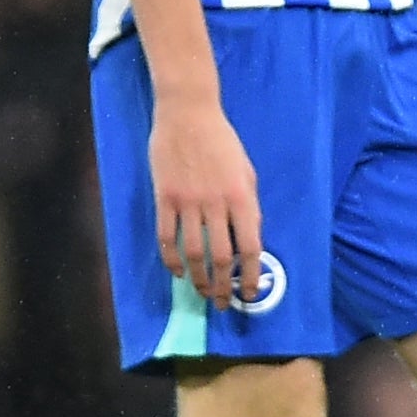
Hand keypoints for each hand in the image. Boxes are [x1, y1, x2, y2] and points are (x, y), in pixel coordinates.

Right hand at [150, 95, 270, 305]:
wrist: (188, 113)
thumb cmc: (222, 141)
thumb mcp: (247, 170)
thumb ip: (249, 204)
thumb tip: (249, 238)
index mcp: (242, 196)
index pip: (251, 246)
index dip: (252, 275)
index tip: (251, 294)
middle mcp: (216, 203)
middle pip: (221, 257)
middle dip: (223, 286)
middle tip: (221, 303)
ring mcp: (188, 202)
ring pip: (193, 252)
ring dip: (198, 279)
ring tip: (201, 292)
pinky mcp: (164, 198)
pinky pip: (167, 237)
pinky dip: (171, 260)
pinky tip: (177, 271)